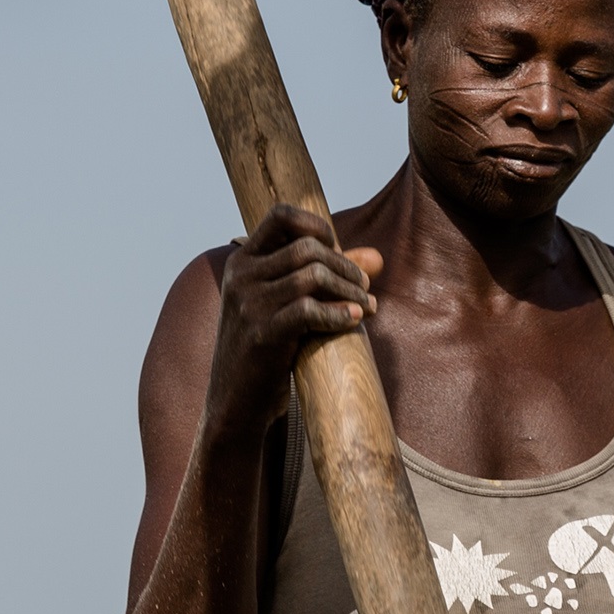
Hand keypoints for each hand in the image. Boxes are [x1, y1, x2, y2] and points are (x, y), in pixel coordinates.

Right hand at [207, 206, 385, 440]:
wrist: (237, 398)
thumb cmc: (269, 346)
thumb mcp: (291, 304)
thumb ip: (330, 275)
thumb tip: (377, 257)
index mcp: (243, 261)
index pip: (280, 215)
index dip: (317, 225)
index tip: (336, 249)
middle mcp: (241, 276)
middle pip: (307, 248)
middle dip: (345, 266)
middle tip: (364, 288)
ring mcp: (248, 304)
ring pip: (312, 275)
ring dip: (349, 290)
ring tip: (367, 308)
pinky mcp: (261, 333)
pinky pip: (309, 309)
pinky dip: (338, 313)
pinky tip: (354, 321)